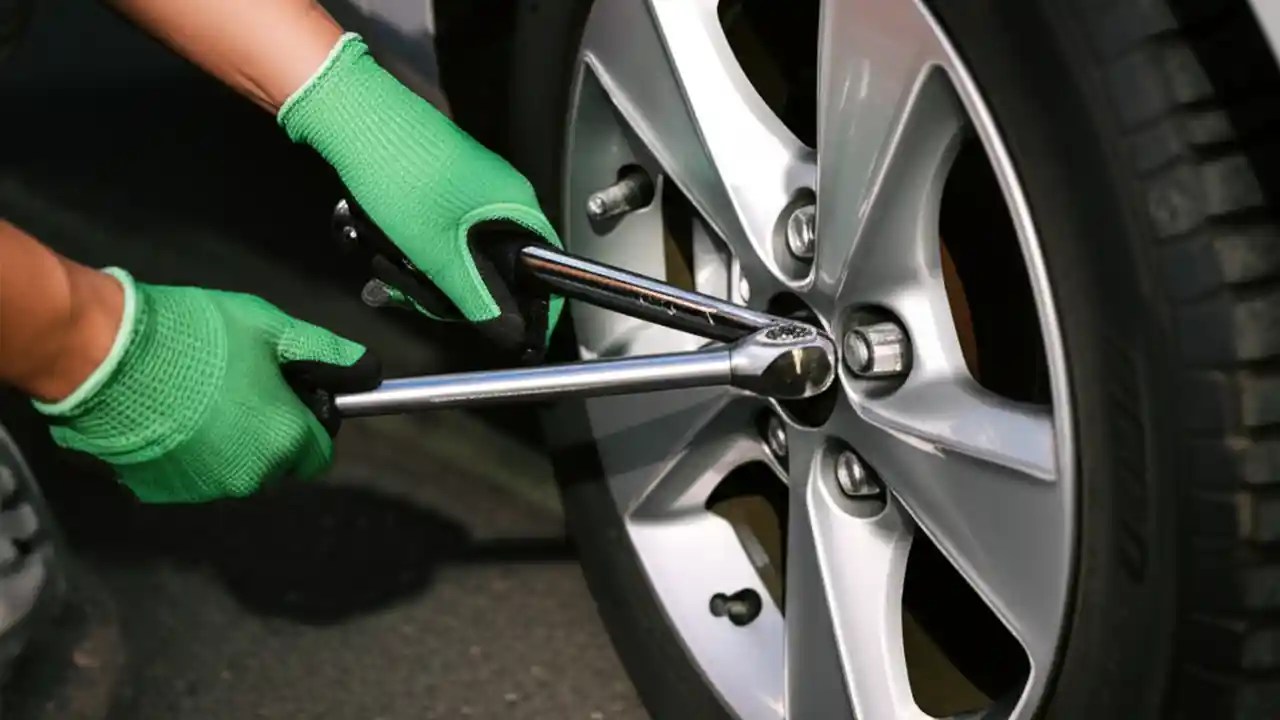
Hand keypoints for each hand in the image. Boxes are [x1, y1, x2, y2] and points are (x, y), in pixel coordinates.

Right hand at [34, 269, 380, 502]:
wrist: (103, 356)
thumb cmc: (196, 336)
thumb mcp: (273, 329)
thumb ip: (327, 354)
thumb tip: (370, 370)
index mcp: (285, 441)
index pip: (319, 452)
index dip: (310, 422)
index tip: (290, 393)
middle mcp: (251, 477)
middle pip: (278, 464)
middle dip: (270, 432)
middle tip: (242, 385)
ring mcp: (203, 490)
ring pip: (236, 471)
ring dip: (230, 443)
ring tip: (201, 395)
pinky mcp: (161, 492)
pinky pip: (193, 475)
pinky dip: (191, 453)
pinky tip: (172, 414)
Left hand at [279, 33, 562, 356]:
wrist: (351, 116)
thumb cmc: (400, 177)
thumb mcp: (435, 251)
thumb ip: (473, 296)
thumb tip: (508, 332)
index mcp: (516, 205)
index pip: (545, 265)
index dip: (532, 303)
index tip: (510, 330)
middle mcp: (501, 193)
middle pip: (501, 263)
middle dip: (464, 290)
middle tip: (428, 300)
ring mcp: (471, 186)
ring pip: (466, 251)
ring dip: (433, 271)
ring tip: (397, 273)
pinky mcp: (444, 183)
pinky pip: (444, 232)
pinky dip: (421, 249)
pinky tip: (392, 252)